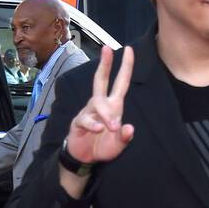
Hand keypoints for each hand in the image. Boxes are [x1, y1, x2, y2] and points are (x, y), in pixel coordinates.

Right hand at [66, 45, 134, 164]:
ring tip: (112, 127)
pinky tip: (99, 129)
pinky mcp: (79, 122)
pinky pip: (86, 120)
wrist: (85, 158)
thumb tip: (129, 128)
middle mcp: (100, 105)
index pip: (121, 83)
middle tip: (107, 49)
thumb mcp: (118, 145)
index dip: (126, 67)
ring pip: (97, 104)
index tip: (129, 50)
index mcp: (113, 106)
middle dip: (105, 65)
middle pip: (101, 80)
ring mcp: (88, 112)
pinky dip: (93, 125)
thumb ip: (124, 137)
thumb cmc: (102, 146)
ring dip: (106, 115)